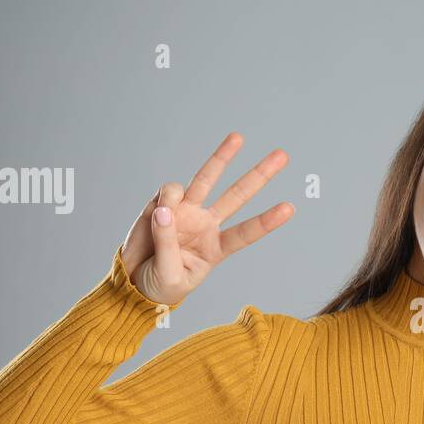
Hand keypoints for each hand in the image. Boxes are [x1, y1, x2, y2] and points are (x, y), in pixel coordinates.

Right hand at [119, 133, 293, 306]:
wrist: (133, 279)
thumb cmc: (160, 284)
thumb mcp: (169, 275)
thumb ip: (168, 244)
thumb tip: (165, 209)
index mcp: (216, 249)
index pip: (245, 233)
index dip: (266, 222)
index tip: (289, 209)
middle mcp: (206, 224)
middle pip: (237, 196)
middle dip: (259, 175)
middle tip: (283, 155)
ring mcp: (186, 211)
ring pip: (207, 179)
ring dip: (224, 156)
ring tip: (239, 139)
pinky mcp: (163, 203)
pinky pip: (171, 190)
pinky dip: (168, 196)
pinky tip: (160, 211)